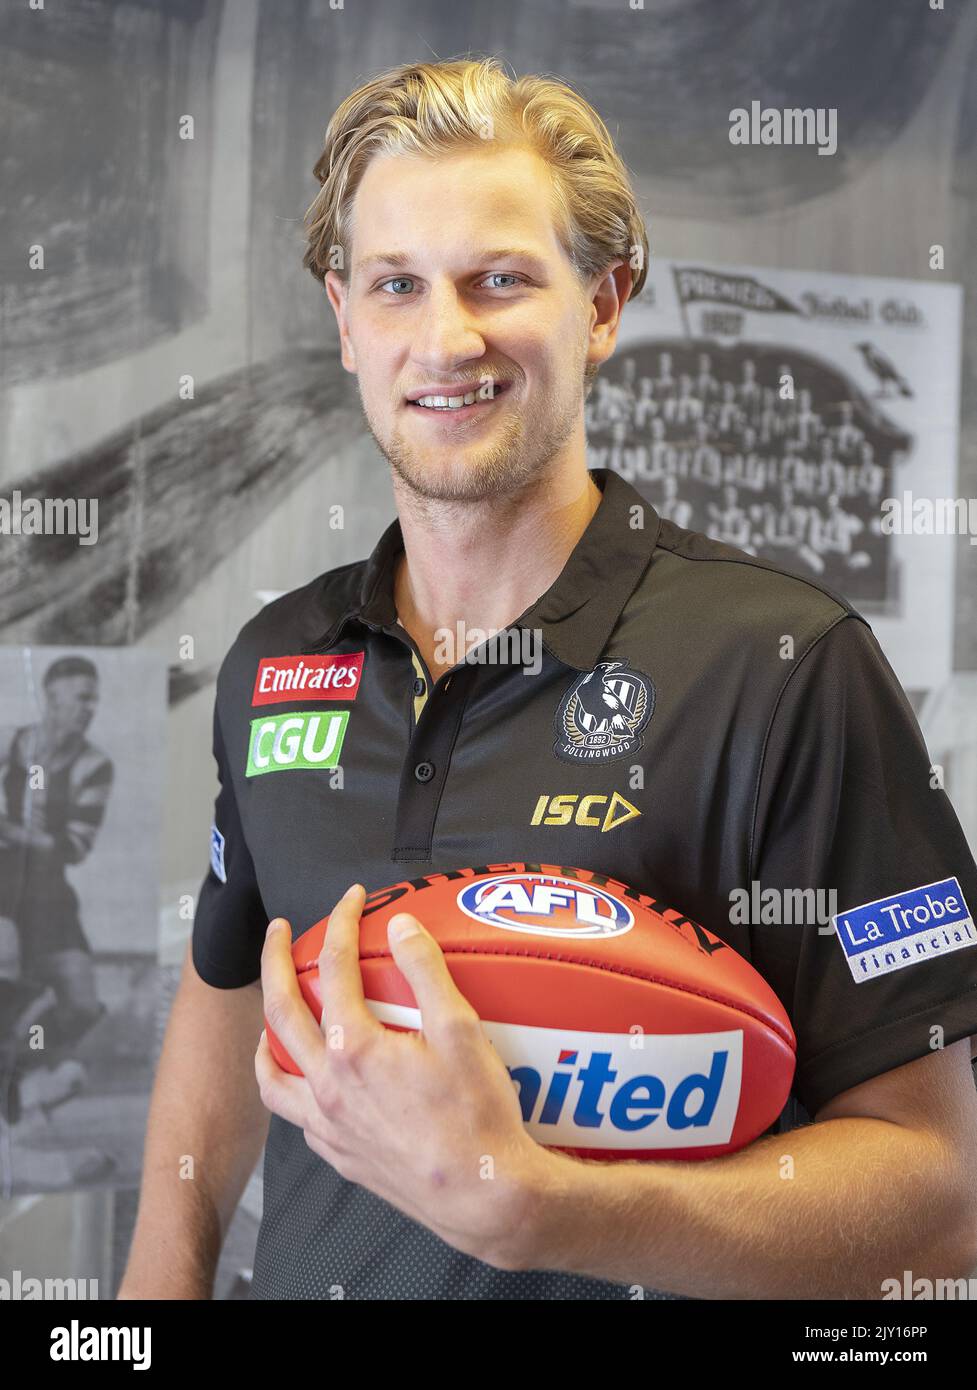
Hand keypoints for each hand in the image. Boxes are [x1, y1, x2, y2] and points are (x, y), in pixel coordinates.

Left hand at [255, 883, 553, 1269]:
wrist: (484, 1197)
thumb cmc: (479, 1118)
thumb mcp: (463, 1032)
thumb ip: (426, 972)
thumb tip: (400, 927)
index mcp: (355, 1051)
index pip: (334, 969)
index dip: (340, 923)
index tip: (353, 899)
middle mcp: (329, 1088)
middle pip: (280, 1012)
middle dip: (273, 962)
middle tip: (279, 933)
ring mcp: (329, 1126)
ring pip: (272, 1075)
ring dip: (266, 1035)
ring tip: (272, 1016)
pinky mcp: (340, 1156)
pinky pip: (296, 1115)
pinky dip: (291, 1086)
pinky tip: (310, 1079)